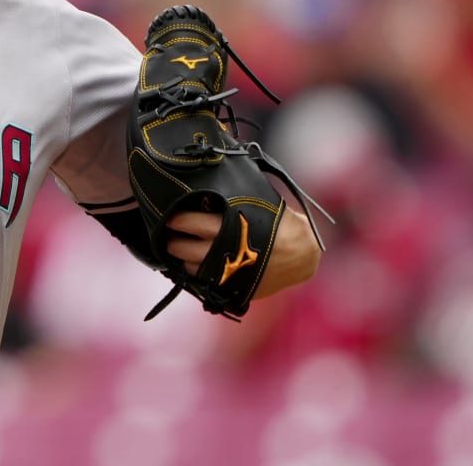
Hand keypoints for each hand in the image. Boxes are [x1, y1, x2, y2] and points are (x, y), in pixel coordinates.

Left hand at [165, 208, 320, 297]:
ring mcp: (230, 274)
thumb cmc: (280, 223)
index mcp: (231, 227)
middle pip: (186, 249)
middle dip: (174, 242)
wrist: (304, 255)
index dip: (178, 220)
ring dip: (182, 261)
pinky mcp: (234, 289)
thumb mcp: (257, 203)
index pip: (192, 223)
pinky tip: (195, 267)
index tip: (170, 217)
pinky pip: (206, 285)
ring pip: (192, 270)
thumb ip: (232, 199)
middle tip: (169, 236)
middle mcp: (227, 252)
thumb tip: (209, 182)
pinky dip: (198, 276)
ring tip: (179, 252)